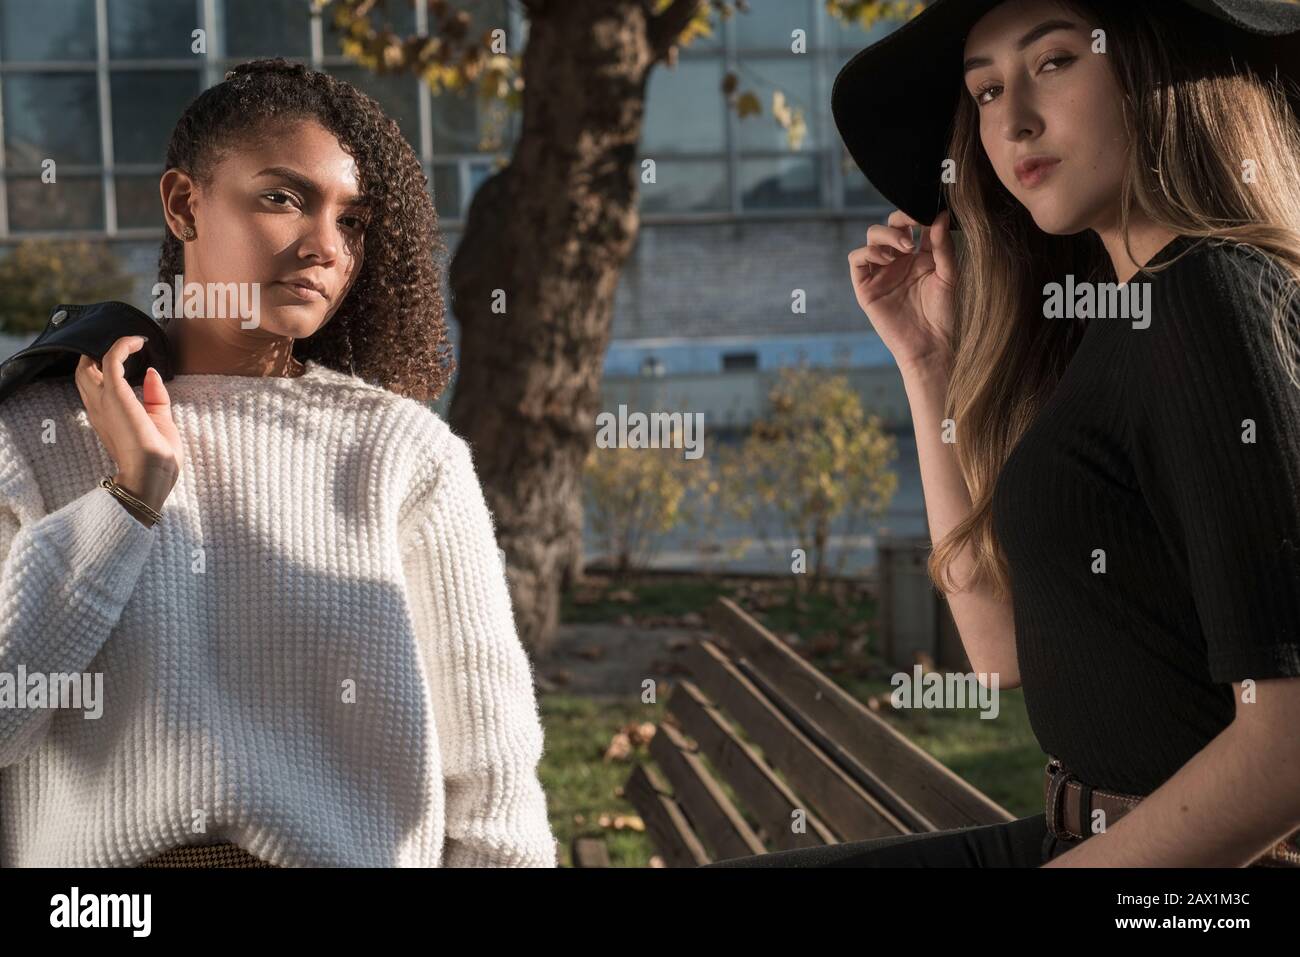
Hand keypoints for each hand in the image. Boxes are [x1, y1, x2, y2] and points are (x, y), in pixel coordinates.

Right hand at [75, 336, 181, 514]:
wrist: (154, 475)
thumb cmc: (159, 457)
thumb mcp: (159, 421)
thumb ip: (154, 397)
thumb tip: (151, 372)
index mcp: (107, 417)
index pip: (93, 387)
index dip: (102, 369)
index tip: (127, 357)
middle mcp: (98, 408)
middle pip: (82, 373)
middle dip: (95, 356)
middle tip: (121, 346)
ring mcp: (103, 401)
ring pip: (86, 365)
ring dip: (105, 349)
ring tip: (129, 342)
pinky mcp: (115, 394)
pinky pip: (111, 358)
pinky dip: (122, 346)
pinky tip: (138, 342)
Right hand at [847, 208, 957, 372]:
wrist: (930, 345)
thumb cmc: (943, 314)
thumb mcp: (948, 275)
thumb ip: (942, 246)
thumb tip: (940, 214)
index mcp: (920, 256)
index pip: (912, 224)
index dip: (916, 214)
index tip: (927, 212)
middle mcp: (898, 261)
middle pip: (889, 225)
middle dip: (900, 220)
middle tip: (914, 227)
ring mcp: (881, 272)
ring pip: (872, 237)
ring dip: (886, 235)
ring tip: (904, 248)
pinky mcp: (865, 287)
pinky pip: (857, 260)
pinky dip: (868, 252)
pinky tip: (887, 259)